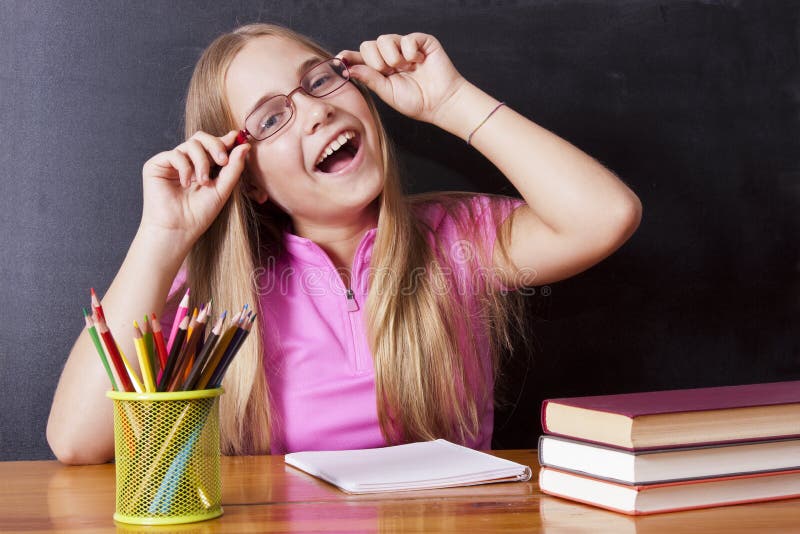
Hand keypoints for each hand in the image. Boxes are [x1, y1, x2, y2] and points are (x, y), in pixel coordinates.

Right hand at [140, 130, 250, 248]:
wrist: (179, 229)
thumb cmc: (200, 213)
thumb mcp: (223, 189)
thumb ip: (234, 168)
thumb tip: (245, 145)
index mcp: (203, 166)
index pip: (213, 145)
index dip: (225, 140)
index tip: (237, 138)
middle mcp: (187, 161)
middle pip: (201, 138)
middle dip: (215, 146)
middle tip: (223, 161)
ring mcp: (172, 162)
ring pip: (191, 144)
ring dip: (202, 162)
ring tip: (203, 182)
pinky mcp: (157, 164)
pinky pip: (175, 154)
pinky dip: (185, 168)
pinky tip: (186, 184)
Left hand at [337, 33, 466, 125]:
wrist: (441, 103)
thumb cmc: (417, 102)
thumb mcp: (388, 92)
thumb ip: (370, 78)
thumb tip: (349, 68)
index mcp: (381, 70)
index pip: (361, 58)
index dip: (349, 57)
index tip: (339, 59)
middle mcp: (391, 56)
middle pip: (368, 45)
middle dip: (374, 60)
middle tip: (388, 71)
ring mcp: (406, 47)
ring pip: (384, 39)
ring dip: (392, 56)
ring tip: (404, 68)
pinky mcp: (421, 41)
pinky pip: (406, 38)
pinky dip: (409, 51)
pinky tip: (418, 61)